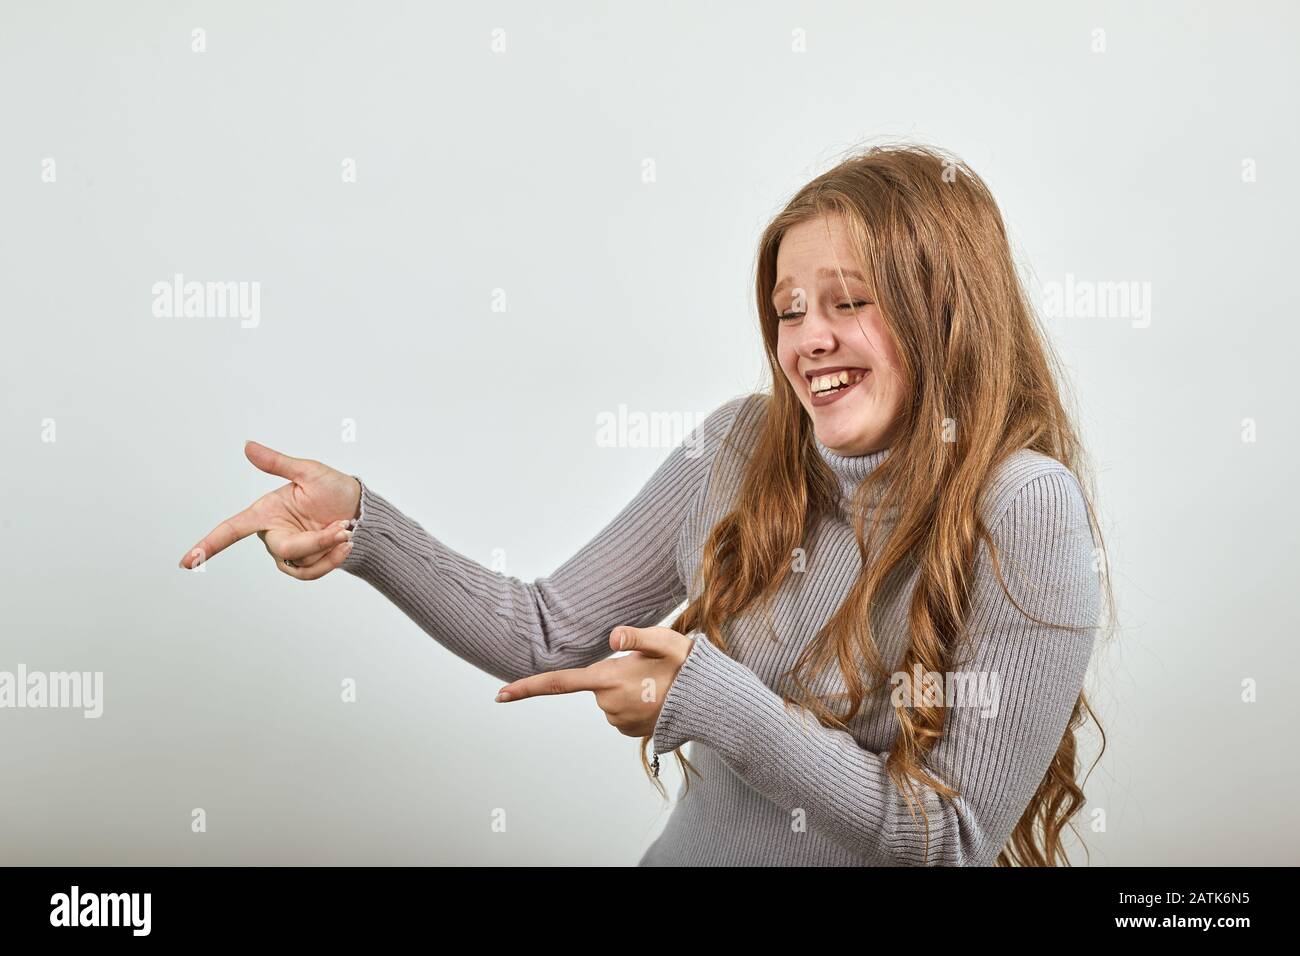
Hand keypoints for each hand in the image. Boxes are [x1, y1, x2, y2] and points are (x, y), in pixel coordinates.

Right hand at [178, 440, 362, 579]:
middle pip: (284, 549)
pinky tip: (345, 544)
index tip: (186, 562)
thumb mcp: (308, 471)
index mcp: (265, 512)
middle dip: (315, 541)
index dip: (208, 545)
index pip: (231, 529)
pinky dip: (332, 559)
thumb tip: (248, 446)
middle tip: (342, 528)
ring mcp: (288, 551)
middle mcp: (273, 533)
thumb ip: (277, 463)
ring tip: (345, 531)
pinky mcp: (304, 564)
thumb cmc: (333, 488)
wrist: (359, 510)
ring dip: (328, 548)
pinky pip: (311, 571)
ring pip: (300, 562)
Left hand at [494, 626, 695, 736]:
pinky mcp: (629, 731)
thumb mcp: (666, 641)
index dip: (526, 687)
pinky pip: (620, 711)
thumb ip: (637, 636)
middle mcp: (608, 705)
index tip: (498, 695)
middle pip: (595, 683)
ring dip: (626, 688)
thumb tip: (612, 637)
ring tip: (655, 682)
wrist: (710, 704)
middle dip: (614, 673)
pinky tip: (655, 697)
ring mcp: (618, 721)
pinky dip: (633, 702)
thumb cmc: (687, 667)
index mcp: (609, 679)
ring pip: (609, 697)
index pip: (559, 683)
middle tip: (646, 667)